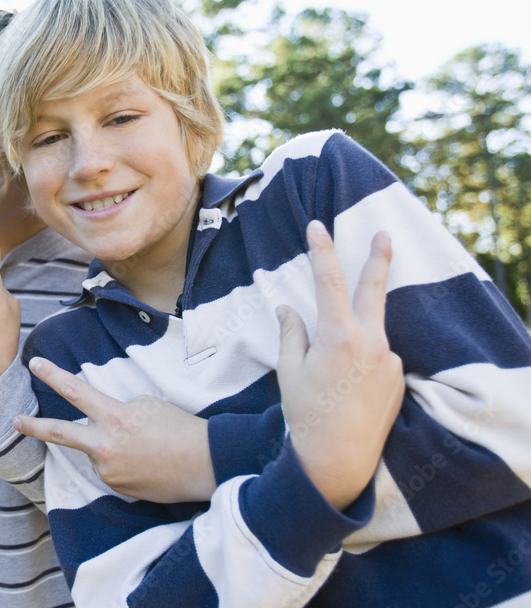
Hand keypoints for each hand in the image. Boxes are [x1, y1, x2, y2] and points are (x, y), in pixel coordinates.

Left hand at [13, 357, 215, 502]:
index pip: (75, 391)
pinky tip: (146, 462)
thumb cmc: (181, 429)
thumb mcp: (146, 404)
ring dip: (109, 445)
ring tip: (145, 446)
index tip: (34, 364)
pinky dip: (122, 462)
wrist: (205, 466)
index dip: (52, 375)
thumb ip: (117, 409)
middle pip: (60, 433)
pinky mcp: (116, 488)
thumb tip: (104, 422)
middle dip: (34, 426)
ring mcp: (108, 470)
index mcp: (114, 417)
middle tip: (15, 421)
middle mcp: (104, 446)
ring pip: (96, 451)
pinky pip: (110, 469)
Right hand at [276, 221, 404, 510]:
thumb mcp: (289, 372)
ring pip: (370, 333)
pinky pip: (377, 358)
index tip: (317, 227)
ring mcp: (389, 360)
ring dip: (353, 339)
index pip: (329, 282)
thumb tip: (287, 309)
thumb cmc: (306, 414)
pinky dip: (362, 364)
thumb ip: (291, 334)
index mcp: (339, 337)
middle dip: (379, 258)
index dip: (322, 251)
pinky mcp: (398, 378)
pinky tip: (347, 392)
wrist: (338, 459)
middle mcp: (371, 343)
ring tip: (334, 378)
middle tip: (384, 233)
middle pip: (375, 289)